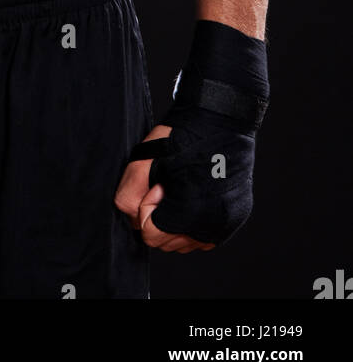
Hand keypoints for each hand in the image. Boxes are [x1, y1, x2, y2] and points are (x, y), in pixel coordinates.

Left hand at [114, 123, 214, 252]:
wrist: (220, 120)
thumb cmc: (181, 135)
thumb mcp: (142, 162)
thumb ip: (127, 197)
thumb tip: (132, 220)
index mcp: (191, 213)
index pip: (150, 234)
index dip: (148, 205)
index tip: (159, 183)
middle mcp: (213, 226)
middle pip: (166, 242)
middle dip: (160, 214)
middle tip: (170, 183)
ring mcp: (226, 226)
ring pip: (183, 241)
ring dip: (175, 220)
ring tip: (183, 186)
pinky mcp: (234, 221)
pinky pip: (201, 235)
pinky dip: (192, 221)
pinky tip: (194, 193)